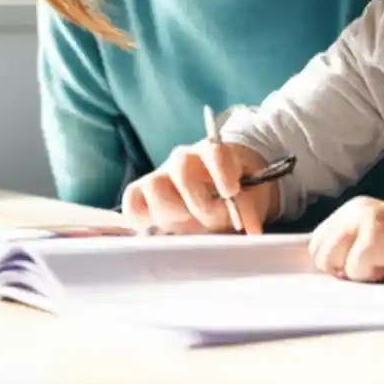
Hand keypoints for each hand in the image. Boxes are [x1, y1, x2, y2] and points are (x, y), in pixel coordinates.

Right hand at [122, 141, 278, 234]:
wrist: (218, 192)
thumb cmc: (236, 193)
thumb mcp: (251, 198)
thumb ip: (248, 209)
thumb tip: (250, 229)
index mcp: (213, 153)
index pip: (214, 152)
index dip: (221, 171)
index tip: (231, 191)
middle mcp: (182, 160)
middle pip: (181, 168)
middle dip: (199, 201)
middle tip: (211, 220)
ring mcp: (160, 177)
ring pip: (153, 186)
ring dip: (171, 211)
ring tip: (185, 225)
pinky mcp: (143, 196)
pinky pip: (133, 203)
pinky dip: (141, 218)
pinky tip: (161, 230)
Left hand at [308, 197, 383, 282]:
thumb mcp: (377, 238)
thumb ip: (350, 244)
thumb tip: (320, 266)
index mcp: (352, 208)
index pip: (316, 242)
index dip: (336, 262)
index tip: (366, 262)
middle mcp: (354, 209)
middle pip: (320, 253)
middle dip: (344, 268)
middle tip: (379, 264)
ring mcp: (363, 220)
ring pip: (334, 263)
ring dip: (359, 272)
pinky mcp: (374, 236)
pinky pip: (356, 272)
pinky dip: (375, 276)